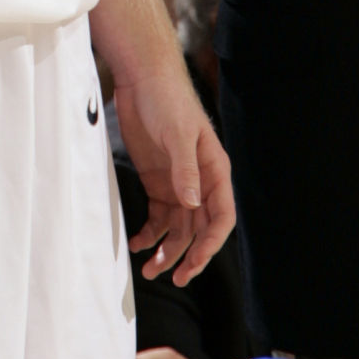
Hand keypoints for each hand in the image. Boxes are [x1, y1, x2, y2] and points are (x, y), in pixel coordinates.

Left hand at [116, 62, 234, 284]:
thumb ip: (184, 170)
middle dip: (189, 256)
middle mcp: (199, 182)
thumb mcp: (176, 134)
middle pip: (200, 229)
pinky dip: (150, 233)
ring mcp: (178, 183)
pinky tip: (137, 244)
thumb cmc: (167, 100)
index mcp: (214, 171)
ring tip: (150, 270)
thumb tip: (192, 206)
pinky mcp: (157, 181)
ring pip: (178, 228)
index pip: (221, 216)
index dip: (211, 244)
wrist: (142, 79)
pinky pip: (158, 216)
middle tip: (174, 279)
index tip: (195, 264)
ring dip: (167, 250)